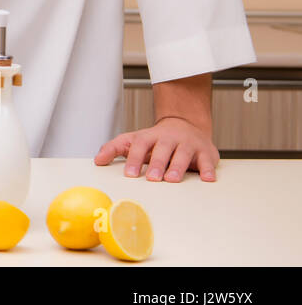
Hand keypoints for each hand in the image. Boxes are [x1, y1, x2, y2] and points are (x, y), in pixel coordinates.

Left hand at [94, 115, 219, 181]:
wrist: (185, 124)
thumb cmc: (156, 139)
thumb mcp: (134, 140)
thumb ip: (114, 148)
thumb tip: (97, 160)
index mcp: (150, 136)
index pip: (140, 145)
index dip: (134, 159)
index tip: (129, 174)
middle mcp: (169, 138)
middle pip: (162, 149)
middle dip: (157, 163)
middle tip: (152, 178)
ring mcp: (188, 144)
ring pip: (183, 154)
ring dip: (178, 167)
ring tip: (172, 179)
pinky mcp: (205, 152)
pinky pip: (207, 161)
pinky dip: (208, 169)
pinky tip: (207, 178)